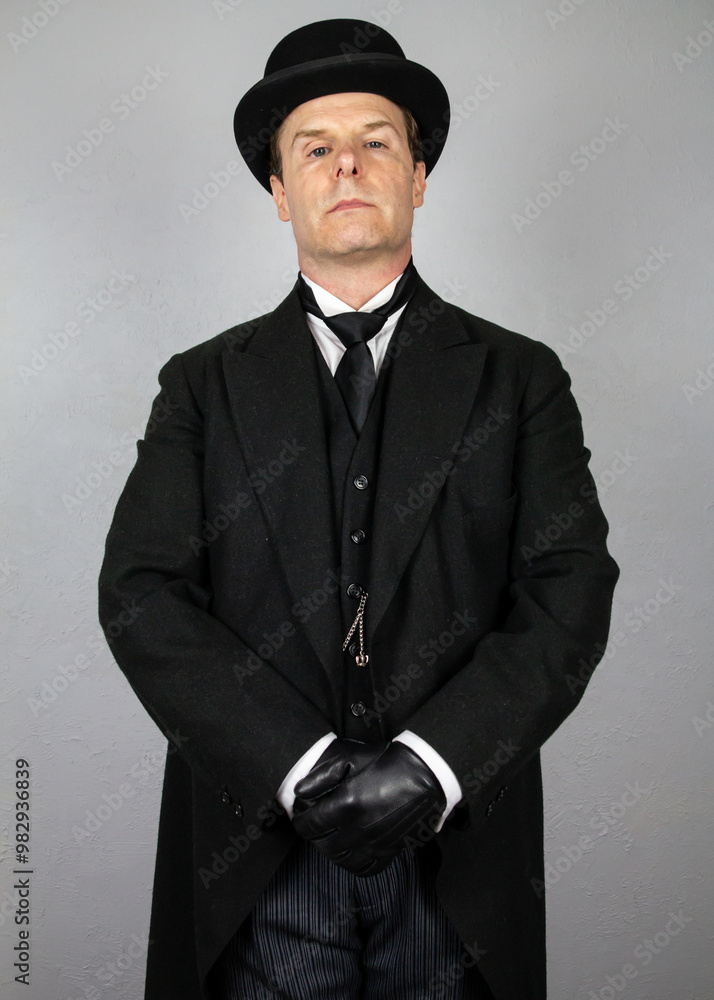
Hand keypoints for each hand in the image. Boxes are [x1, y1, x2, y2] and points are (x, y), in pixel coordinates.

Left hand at [292, 741, 445, 876]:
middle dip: (313, 837)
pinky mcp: (390, 850)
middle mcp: (359, 828)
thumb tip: (299, 792)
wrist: (425, 774)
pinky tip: (351, 852)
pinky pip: (366, 868)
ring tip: (330, 838)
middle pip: (323, 845)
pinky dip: (353, 864)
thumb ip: (322, 775)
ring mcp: (375, 842)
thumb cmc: (387, 762)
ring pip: (342, 860)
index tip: (299, 817)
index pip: (311, 824)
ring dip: (330, 851)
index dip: (300, 822)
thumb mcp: (352, 758)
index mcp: (347, 804)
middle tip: (313, 827)